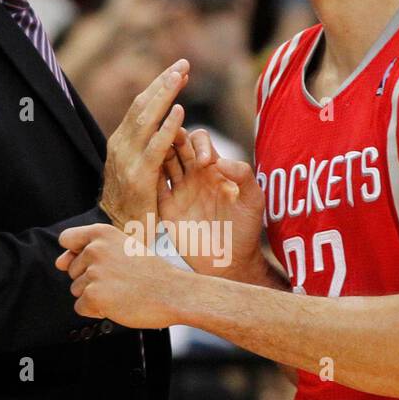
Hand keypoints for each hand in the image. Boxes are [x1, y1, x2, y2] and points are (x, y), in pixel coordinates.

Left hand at [56, 222, 188, 328]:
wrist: (174, 293)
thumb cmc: (153, 273)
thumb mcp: (123, 249)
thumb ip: (87, 251)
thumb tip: (58, 262)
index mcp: (102, 233)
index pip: (67, 239)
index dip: (76, 254)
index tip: (96, 262)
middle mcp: (95, 249)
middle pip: (73, 270)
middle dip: (91, 279)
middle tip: (121, 279)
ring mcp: (93, 272)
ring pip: (77, 289)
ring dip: (95, 295)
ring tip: (121, 291)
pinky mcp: (93, 295)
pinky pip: (81, 307)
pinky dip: (97, 310)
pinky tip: (118, 303)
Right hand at [99, 60, 189, 227]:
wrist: (119, 233)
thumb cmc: (133, 205)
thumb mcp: (137, 170)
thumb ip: (146, 150)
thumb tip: (161, 129)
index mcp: (121, 142)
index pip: (141, 107)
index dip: (158, 87)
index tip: (177, 71)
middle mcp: (121, 145)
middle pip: (143, 105)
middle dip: (163, 82)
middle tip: (183, 64)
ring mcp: (128, 159)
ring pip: (147, 119)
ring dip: (164, 96)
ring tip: (180, 76)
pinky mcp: (139, 175)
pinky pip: (156, 147)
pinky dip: (167, 128)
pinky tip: (179, 112)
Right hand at [160, 129, 264, 278]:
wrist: (231, 261)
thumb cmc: (246, 229)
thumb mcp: (253, 200)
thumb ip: (243, 175)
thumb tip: (219, 160)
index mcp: (214, 168)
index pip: (199, 140)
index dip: (199, 143)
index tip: (205, 162)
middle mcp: (193, 175)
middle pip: (176, 145)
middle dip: (171, 138)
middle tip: (170, 140)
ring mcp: (178, 191)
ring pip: (162, 161)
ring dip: (157, 153)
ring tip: (155, 151)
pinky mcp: (166, 208)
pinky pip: (152, 187)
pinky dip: (147, 177)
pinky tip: (145, 172)